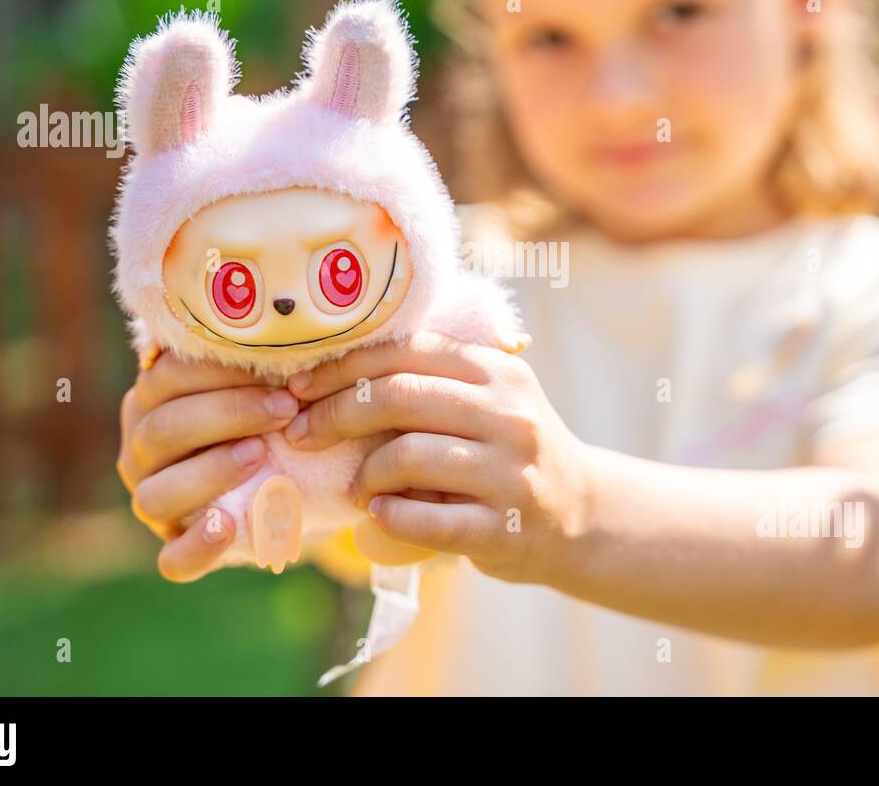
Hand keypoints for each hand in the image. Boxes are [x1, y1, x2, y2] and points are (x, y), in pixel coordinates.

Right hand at [116, 352, 299, 581]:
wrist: (290, 483)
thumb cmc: (271, 418)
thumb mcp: (261, 384)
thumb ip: (258, 364)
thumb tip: (289, 328)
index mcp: (154, 401)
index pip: (168, 377)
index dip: (218, 371)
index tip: (273, 366)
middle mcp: (142, 450)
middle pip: (164, 429)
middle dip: (227, 414)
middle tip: (284, 409)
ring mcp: (154, 503)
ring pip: (158, 493)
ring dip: (210, 472)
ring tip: (259, 455)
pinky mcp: (177, 549)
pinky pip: (173, 559)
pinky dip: (198, 546)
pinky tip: (228, 526)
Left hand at [284, 332, 590, 583]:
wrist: (579, 513)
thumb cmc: (507, 451)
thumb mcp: (488, 400)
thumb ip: (430, 380)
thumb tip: (326, 375)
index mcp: (497, 371)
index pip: (406, 351)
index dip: (342, 367)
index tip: (299, 387)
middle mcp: (508, 413)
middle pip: (399, 396)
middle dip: (335, 414)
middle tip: (300, 434)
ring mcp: (510, 472)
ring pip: (408, 455)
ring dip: (364, 474)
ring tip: (356, 487)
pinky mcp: (505, 527)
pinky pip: (425, 520)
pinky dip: (388, 517)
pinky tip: (379, 514)